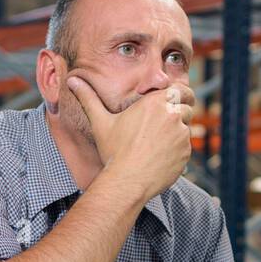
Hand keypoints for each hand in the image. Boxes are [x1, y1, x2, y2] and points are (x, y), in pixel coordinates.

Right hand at [66, 75, 194, 198]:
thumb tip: (72, 80)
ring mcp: (182, 135)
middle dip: (181, 111)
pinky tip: (160, 158)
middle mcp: (172, 114)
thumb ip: (89, 98)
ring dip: (178, 132)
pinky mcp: (186, 153)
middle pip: (188, 106)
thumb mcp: (100, 122)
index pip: (180, 88)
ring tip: (159, 143)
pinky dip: (178, 151)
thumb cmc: (114, 151)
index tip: (173, 100)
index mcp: (155, 102)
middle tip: (169, 122)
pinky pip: (186, 147)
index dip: (179, 94)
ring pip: (187, 127)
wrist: (127, 182)